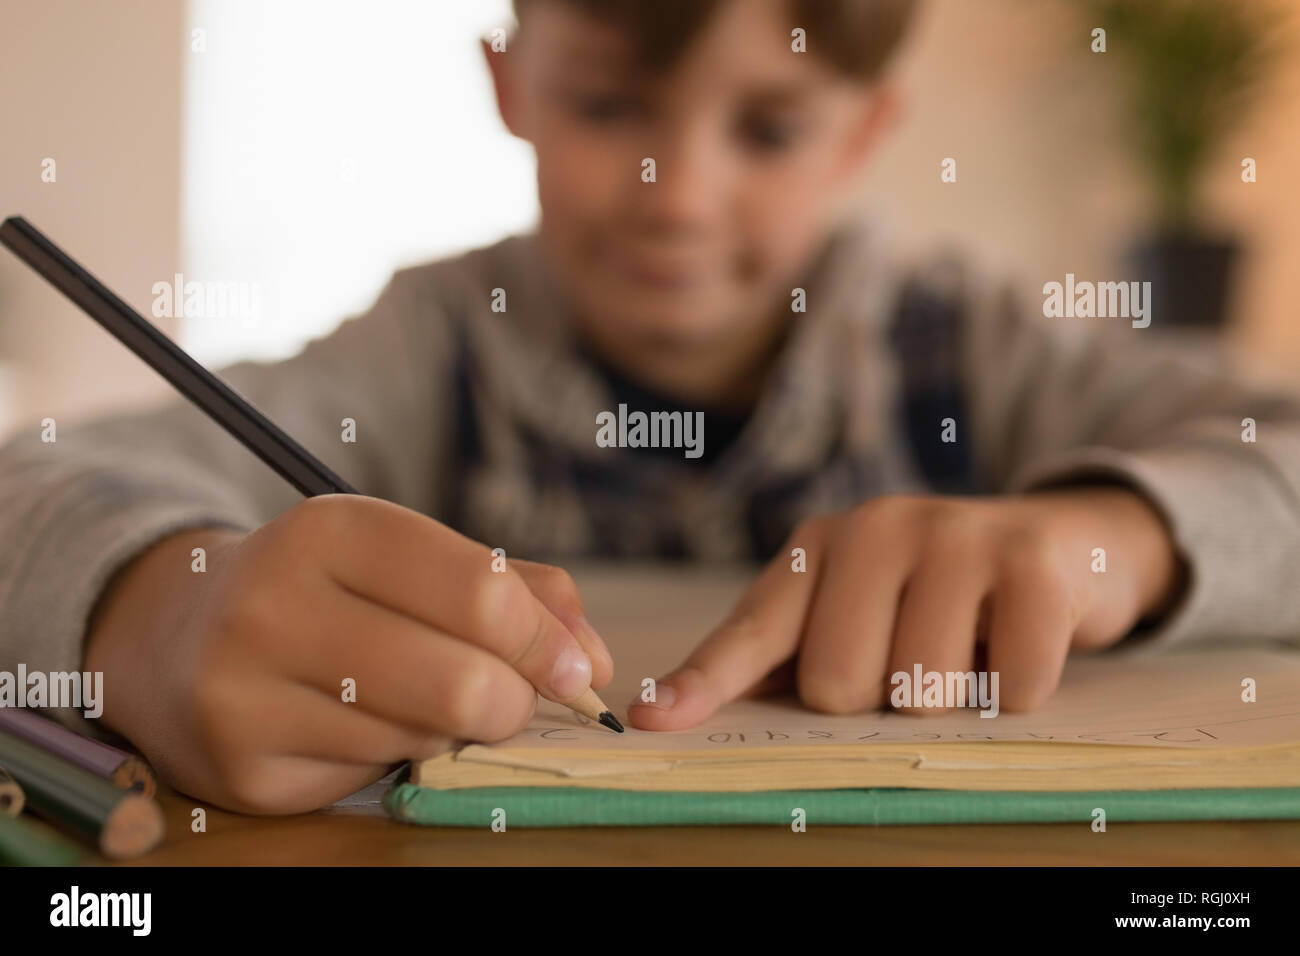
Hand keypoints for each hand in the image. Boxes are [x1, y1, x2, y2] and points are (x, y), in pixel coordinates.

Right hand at [85, 495, 610, 813]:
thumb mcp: (411, 558)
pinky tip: (356, 725)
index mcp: (331, 527)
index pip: (480, 592)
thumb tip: (597, 664)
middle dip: (514, 703)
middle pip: (462, 683)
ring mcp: (247, 690)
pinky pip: (373, 777)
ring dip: (449, 730)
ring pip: (423, 738)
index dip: (549, 641)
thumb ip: (517, 590)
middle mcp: (276, 602)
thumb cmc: (330, 591)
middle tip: (510, 699)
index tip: (578, 669)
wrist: (180, 639)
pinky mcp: (244, 767)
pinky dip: (393, 758)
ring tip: (412, 696)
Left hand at [627, 489, 1182, 727]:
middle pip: (838, 684)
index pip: (752, 630)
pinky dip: (1016, 691)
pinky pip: (1009, 684)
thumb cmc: (932, 596)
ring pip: (922, 689)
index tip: (652, 721)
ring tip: (969, 648)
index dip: (704, 681)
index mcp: (817, 549)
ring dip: (952, 698)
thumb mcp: (853, 610)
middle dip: (880, 700)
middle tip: (915, 659)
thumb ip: (778, 657)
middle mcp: (875, 528)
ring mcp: (954, 535)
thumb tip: (674, 711)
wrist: (1057, 541)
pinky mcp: (1032, 561)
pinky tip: (1016, 645)